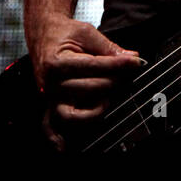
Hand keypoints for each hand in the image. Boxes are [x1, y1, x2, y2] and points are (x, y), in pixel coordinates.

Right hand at [29, 14, 144, 150]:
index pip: (94, 66)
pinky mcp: (50, 103)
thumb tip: (132, 58)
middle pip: (88, 90)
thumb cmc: (65, 34)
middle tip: (129, 73)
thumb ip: (109, 48)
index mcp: (57, 62)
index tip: (136, 62)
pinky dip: (55, 137)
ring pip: (73, 113)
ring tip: (109, 97)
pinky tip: (63, 147)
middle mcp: (51, 83)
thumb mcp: (87, 33)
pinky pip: (49, 125)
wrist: (44, 34)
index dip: (119, 64)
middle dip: (114, 81)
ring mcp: (50, 96)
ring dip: (96, 108)